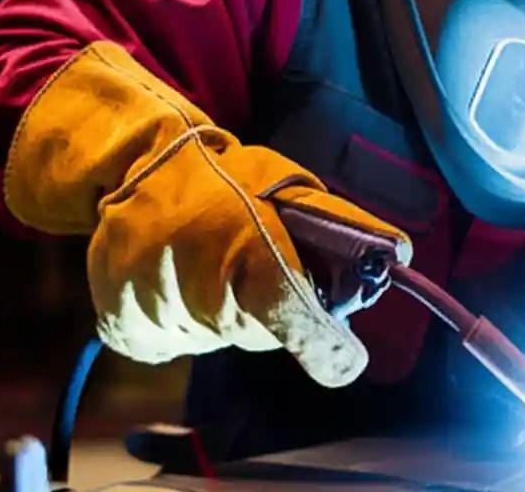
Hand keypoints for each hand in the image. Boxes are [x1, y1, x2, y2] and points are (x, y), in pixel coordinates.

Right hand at [4, 42, 410, 386]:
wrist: (139, 165)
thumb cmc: (229, 177)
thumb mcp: (292, 187)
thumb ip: (342, 227)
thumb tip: (400, 254)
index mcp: (248, 253)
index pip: (291, 318)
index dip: (322, 344)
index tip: (348, 359)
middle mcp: (199, 289)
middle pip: (260, 334)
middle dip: (270, 308)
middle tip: (255, 263)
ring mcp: (158, 312)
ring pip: (216, 337)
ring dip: (223, 311)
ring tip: (208, 258)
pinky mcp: (125, 325)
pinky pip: (173, 343)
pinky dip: (182, 319)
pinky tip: (178, 278)